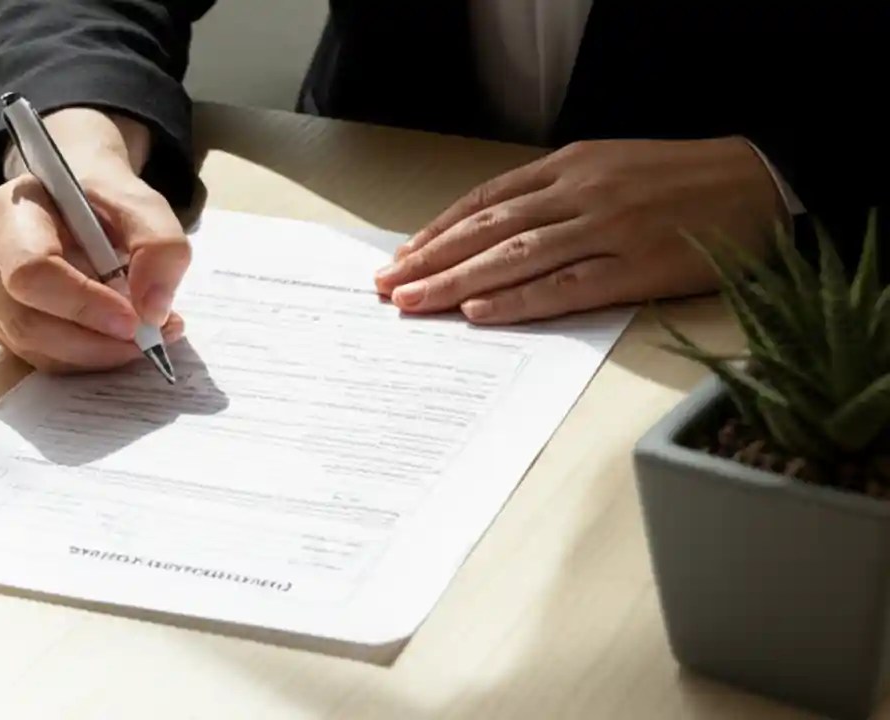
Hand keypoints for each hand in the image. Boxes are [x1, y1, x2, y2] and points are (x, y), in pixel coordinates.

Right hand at [0, 109, 188, 372]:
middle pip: (28, 323)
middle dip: (95, 342)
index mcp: (10, 211)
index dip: (83, 305)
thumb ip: (159, 247)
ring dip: (94, 355)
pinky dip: (81, 358)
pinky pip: (34, 357)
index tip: (133, 321)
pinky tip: (112, 339)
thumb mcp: (142, 206)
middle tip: (149, 339)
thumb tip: (152, 311)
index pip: (32, 271)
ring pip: (32, 349)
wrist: (68, 201)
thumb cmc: (100, 201)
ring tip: (141, 337)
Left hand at [374, 137, 787, 323]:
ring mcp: (609, 229)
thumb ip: (557, 195)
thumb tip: (497, 230)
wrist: (763, 184)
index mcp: (572, 167)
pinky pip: (566, 286)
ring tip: (415, 303)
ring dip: (457, 282)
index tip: (402, 258)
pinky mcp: (637, 266)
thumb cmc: (683, 181)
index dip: (438, 231)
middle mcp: (582, 193)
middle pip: (488, 230)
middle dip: (431, 260)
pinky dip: (519, 299)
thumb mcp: (612, 168)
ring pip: (516, 258)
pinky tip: (481, 311)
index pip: (486, 202)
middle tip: (389, 287)